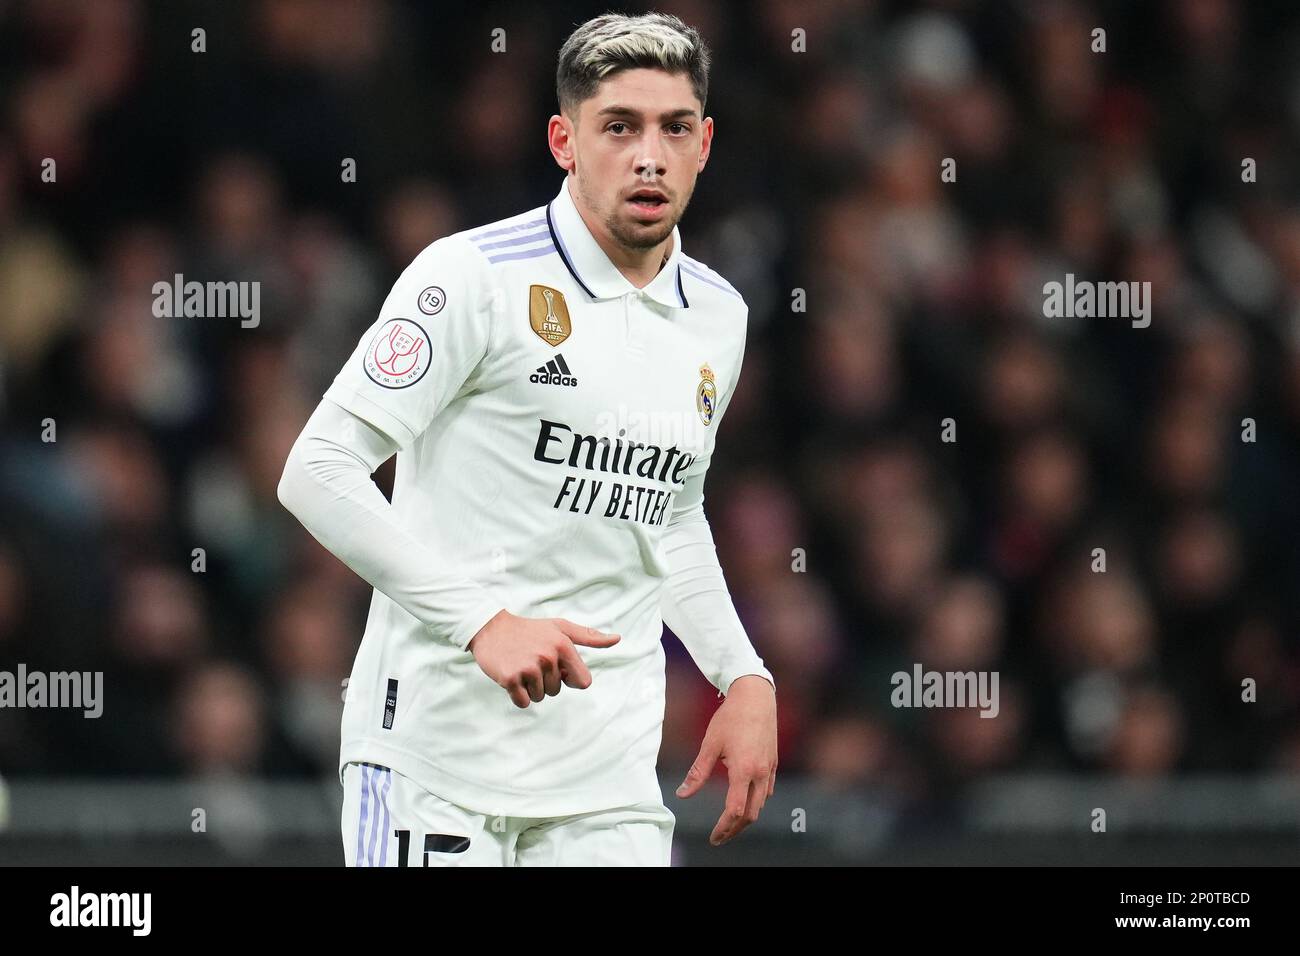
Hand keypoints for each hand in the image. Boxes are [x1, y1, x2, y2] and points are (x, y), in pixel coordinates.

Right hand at [467, 610, 619, 708]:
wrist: (491, 629)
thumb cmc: (530, 630)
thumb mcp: (561, 628)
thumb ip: (590, 637)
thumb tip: (618, 639)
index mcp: (564, 645)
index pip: (583, 682)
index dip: (569, 678)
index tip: (556, 666)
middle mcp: (548, 656)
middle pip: (558, 690)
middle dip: (546, 681)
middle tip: (532, 660)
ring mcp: (529, 668)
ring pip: (540, 697)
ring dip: (531, 687)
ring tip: (521, 665)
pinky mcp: (510, 678)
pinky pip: (523, 702)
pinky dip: (518, 695)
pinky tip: (511, 675)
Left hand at [675, 675, 776, 845]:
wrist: (756, 696)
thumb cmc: (731, 717)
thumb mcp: (710, 744)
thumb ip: (697, 773)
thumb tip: (682, 794)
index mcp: (744, 771)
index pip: (735, 811)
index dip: (723, 827)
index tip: (713, 837)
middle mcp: (760, 773)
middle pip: (751, 814)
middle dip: (735, 829)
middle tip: (719, 837)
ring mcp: (769, 768)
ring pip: (760, 804)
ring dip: (746, 817)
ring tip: (729, 823)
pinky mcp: (773, 762)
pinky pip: (766, 791)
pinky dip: (755, 802)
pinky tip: (744, 799)